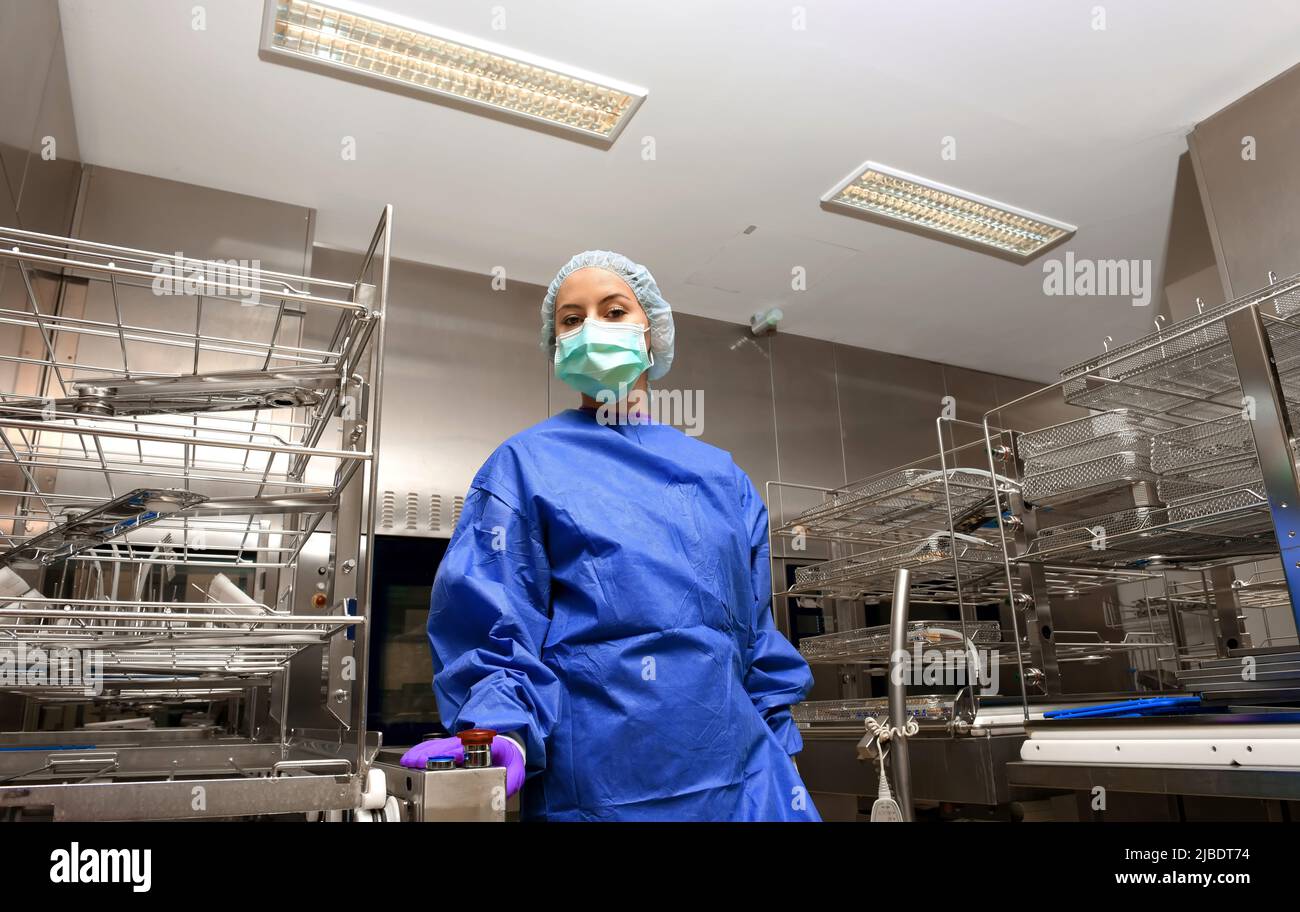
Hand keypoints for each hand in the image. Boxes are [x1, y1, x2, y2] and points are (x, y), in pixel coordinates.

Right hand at [398, 733, 525, 797]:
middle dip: (427, 753)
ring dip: (421, 752)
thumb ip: (512, 779)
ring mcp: (459, 742)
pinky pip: (435, 747)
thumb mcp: (516, 767)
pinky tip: (412, 758)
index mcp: (486, 743)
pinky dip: (422, 751)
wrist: (508, 743)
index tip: (436, 757)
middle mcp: (469, 740)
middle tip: (412, 762)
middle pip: (445, 745)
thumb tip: (502, 790)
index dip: (448, 752)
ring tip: (408, 761)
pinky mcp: (452, 747)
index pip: (465, 747)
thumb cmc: (509, 755)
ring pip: (437, 745)